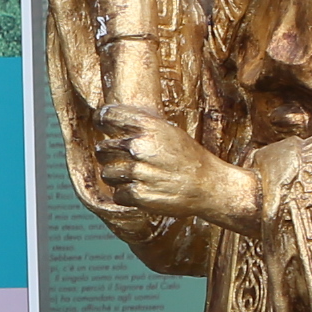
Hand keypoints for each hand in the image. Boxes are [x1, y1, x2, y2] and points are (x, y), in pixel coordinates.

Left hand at [94, 102, 259, 232]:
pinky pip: (118, 194)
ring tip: (132, 177)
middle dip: (108, 154)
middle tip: (118, 158)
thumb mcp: (170, 132)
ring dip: (116, 177)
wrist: (209, 186)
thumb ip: (144, 128)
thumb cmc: (190, 158)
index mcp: (149, 126)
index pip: (109, 116)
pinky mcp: (138, 194)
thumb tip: (114, 121)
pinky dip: (125, 194)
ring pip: (107, 173)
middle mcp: (141, 147)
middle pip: (103, 148)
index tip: (102, 124)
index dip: (103, 120)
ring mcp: (139, 171)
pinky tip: (140, 190)